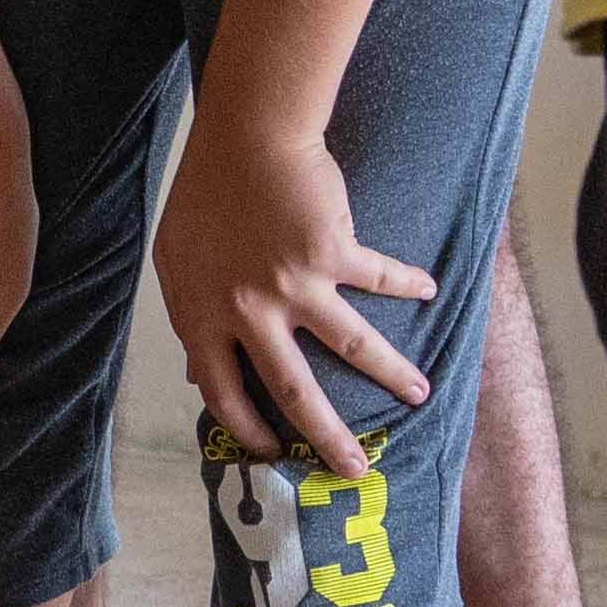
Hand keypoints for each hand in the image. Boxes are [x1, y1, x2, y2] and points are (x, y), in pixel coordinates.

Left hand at [153, 116, 433, 470]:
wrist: (246, 135)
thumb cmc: (205, 195)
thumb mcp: (177, 262)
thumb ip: (193, 318)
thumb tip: (198, 377)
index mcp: (202, 316)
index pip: (223, 393)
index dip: (248, 430)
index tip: (272, 455)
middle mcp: (248, 310)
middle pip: (293, 391)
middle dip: (328, 438)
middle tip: (357, 471)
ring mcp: (294, 284)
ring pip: (352, 347)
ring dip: (392, 374)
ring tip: (420, 395)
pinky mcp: (333, 252)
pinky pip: (379, 278)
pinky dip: (408, 284)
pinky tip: (429, 290)